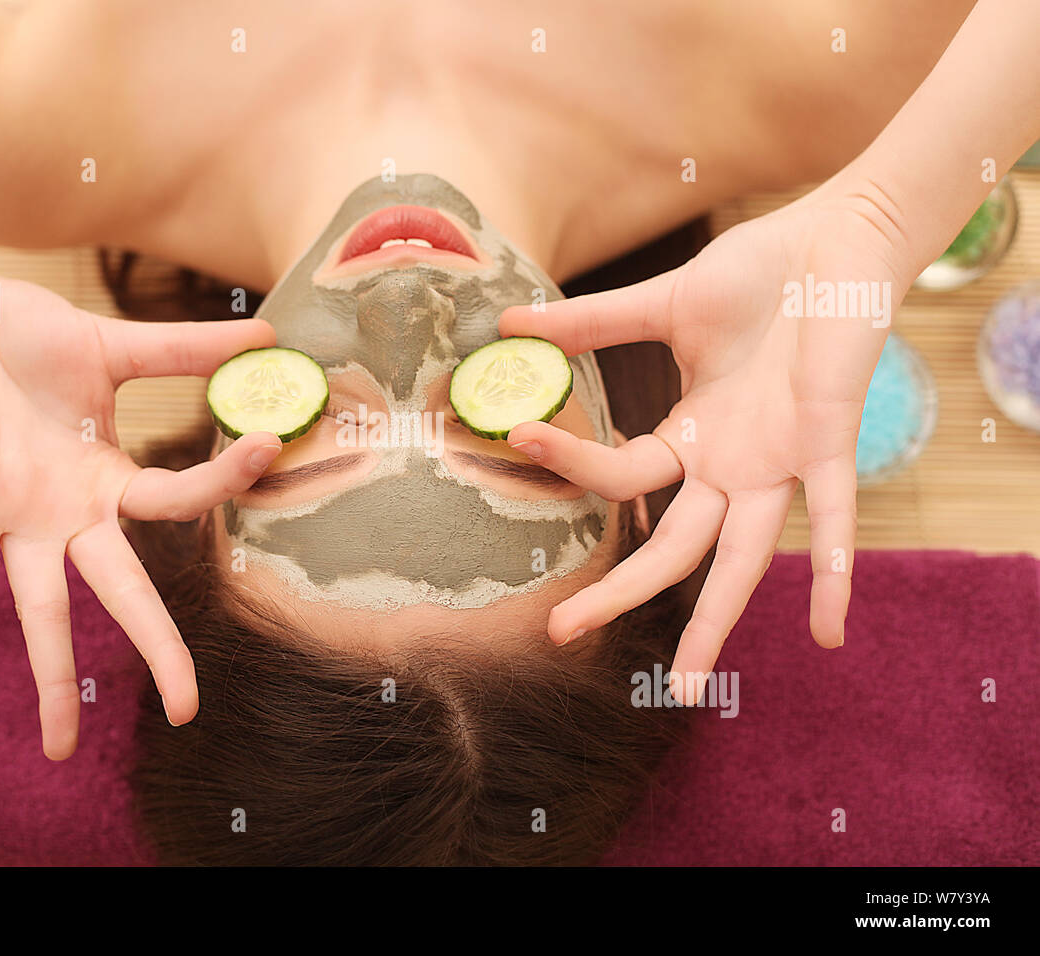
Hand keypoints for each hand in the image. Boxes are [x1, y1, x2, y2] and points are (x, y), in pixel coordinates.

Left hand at [0, 249, 280, 756]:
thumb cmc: (24, 327)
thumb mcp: (115, 347)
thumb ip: (189, 350)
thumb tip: (271, 333)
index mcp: (108, 478)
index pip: (178, 500)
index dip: (224, 478)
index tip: (267, 447)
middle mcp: (68, 511)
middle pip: (121, 593)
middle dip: (155, 652)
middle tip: (187, 711)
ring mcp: (19, 514)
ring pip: (40, 608)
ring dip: (48, 678)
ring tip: (60, 749)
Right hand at [500, 187, 915, 701]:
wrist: (836, 238)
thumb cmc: (756, 272)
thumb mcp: (663, 305)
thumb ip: (591, 323)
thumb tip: (507, 320)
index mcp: (691, 436)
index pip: (621, 476)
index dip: (570, 463)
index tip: (519, 435)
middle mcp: (731, 465)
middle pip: (671, 549)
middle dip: (620, 593)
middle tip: (562, 635)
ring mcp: (778, 463)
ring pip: (742, 558)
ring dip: (716, 621)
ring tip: (688, 687)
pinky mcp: (827, 443)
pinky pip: (834, 519)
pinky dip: (836, 572)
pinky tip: (829, 632)